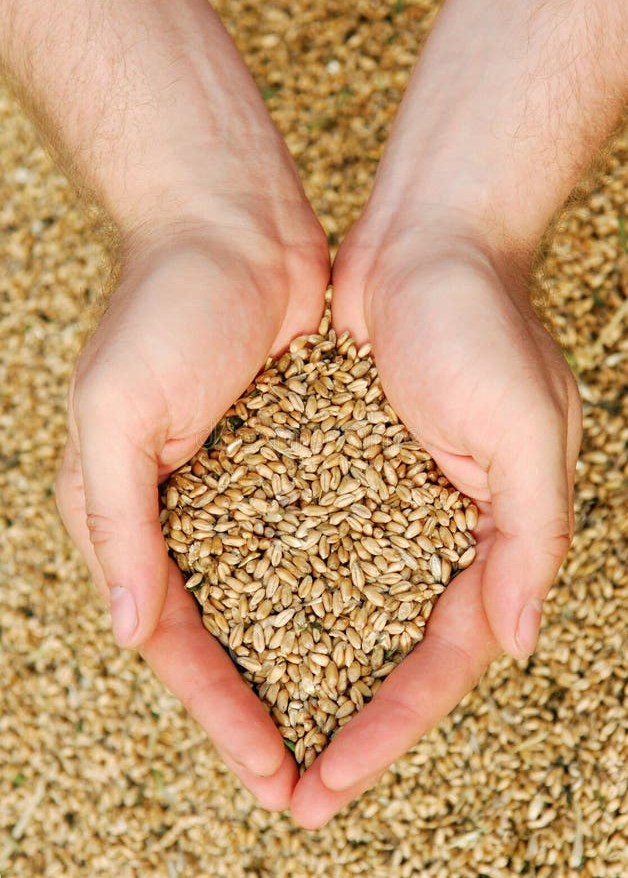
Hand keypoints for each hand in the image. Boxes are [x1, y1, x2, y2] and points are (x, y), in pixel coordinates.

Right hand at [56, 203, 328, 810]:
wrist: (230, 227)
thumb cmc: (161, 308)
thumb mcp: (115, 413)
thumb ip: (116, 521)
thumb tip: (128, 630)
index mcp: (130, 515)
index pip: (172, 638)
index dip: (216, 708)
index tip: (268, 768)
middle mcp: (186, 516)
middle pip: (225, 638)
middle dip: (262, 708)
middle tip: (310, 779)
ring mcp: (246, 491)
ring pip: (277, 600)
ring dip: (307, 663)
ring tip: (349, 725)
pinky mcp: (297, 461)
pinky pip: (321, 542)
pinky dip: (342, 590)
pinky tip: (379, 631)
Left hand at [290, 220, 580, 826]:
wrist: (421, 238)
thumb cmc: (482, 321)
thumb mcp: (526, 428)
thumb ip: (532, 537)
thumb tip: (517, 642)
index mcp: (491, 538)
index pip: (443, 660)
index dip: (391, 726)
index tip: (330, 781)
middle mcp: (434, 531)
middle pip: (388, 653)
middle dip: (343, 723)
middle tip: (288, 793)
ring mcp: (382, 503)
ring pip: (341, 611)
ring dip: (303, 674)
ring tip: (255, 737)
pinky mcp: (335, 468)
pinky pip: (303, 546)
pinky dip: (275, 595)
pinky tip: (235, 638)